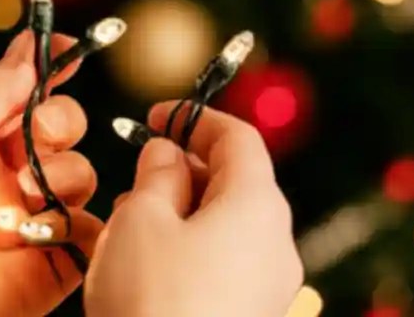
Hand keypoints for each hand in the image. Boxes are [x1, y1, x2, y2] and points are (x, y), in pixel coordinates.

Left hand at [0, 31, 102, 316]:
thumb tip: (31, 48)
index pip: (26, 95)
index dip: (52, 69)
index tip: (72, 50)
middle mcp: (4, 178)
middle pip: (64, 130)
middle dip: (61, 122)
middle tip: (38, 135)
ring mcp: (26, 223)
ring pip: (81, 177)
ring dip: (64, 175)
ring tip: (25, 196)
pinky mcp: (45, 270)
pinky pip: (87, 234)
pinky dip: (77, 225)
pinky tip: (40, 228)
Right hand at [84, 103, 302, 316]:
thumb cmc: (152, 303)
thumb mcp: (140, 221)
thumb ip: (156, 174)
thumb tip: (167, 153)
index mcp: (259, 205)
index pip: (240, 138)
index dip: (195, 119)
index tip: (156, 117)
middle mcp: (278, 243)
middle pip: (240, 182)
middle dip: (188, 168)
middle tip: (138, 171)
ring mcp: (272, 286)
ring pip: (232, 226)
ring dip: (187, 211)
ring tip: (134, 222)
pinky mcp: (255, 316)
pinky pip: (229, 264)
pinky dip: (194, 249)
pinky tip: (152, 266)